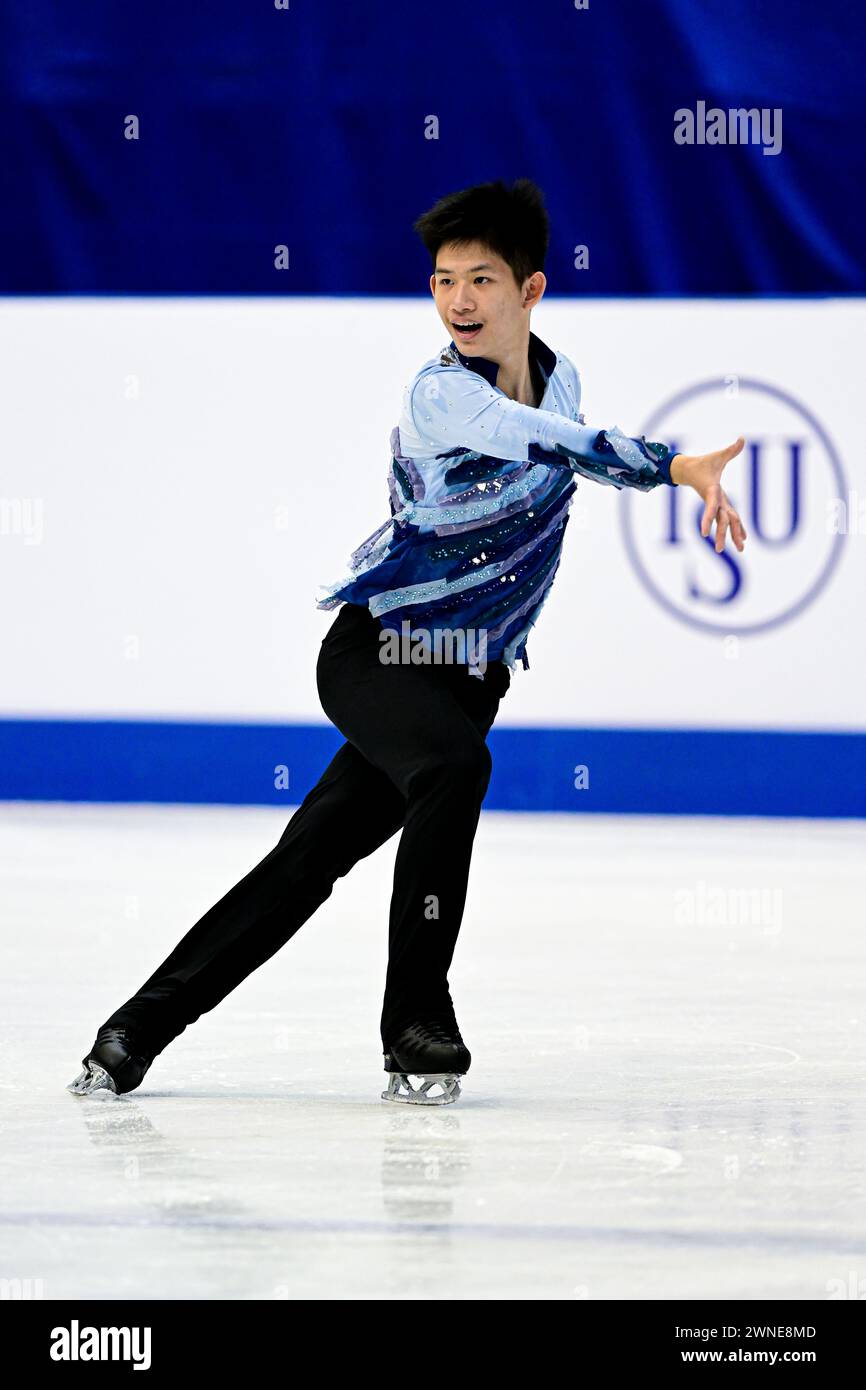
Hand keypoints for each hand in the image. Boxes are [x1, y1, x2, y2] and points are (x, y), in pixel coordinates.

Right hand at [669, 437, 747, 552]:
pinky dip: (736, 528)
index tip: (703, 533)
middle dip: (723, 534)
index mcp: (712, 491)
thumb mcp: (717, 456)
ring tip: (741, 551)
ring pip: (725, 523)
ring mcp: (717, 504)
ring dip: (731, 537)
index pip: (712, 506)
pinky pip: (729, 519)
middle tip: (721, 551)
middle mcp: (715, 501)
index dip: (708, 518)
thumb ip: (731, 450)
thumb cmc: (703, 463)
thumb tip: (742, 438)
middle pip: (721, 520)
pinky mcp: (719, 505)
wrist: (688, 471)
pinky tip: (743, 538)